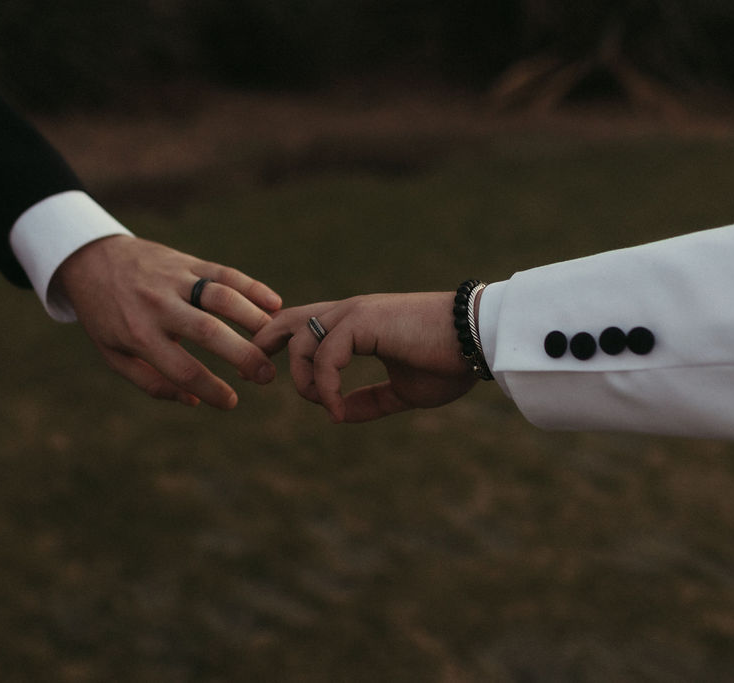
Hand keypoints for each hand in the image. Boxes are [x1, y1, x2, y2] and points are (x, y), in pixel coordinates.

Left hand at [55, 235, 281, 408]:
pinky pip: (224, 272)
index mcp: (138, 334)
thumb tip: (193, 400)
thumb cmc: (106, 315)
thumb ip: (150, 382)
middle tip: (267, 376)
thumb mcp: (113, 354)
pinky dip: (252, 287)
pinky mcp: (187, 261)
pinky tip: (274, 304)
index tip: (231, 402)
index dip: (211, 390)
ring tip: (274, 341)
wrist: (92, 259)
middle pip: (208, 332)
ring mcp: (175, 279)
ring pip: (222, 297)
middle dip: (243, 355)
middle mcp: (158, 305)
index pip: (182, 368)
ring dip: (254, 319)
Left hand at [253, 292, 475, 421]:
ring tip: (326, 405)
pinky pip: (325, 356)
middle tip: (255, 376)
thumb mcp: (402, 392)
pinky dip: (325, 386)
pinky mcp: (363, 321)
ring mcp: (354, 312)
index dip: (279, 340)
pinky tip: (335, 408)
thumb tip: (336, 416)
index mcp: (357, 323)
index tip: (265, 369)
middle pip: (288, 320)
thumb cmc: (449, 362)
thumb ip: (368, 402)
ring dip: (304, 381)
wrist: (478, 341)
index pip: (305, 323)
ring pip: (302, 343)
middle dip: (263, 344)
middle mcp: (349, 312)